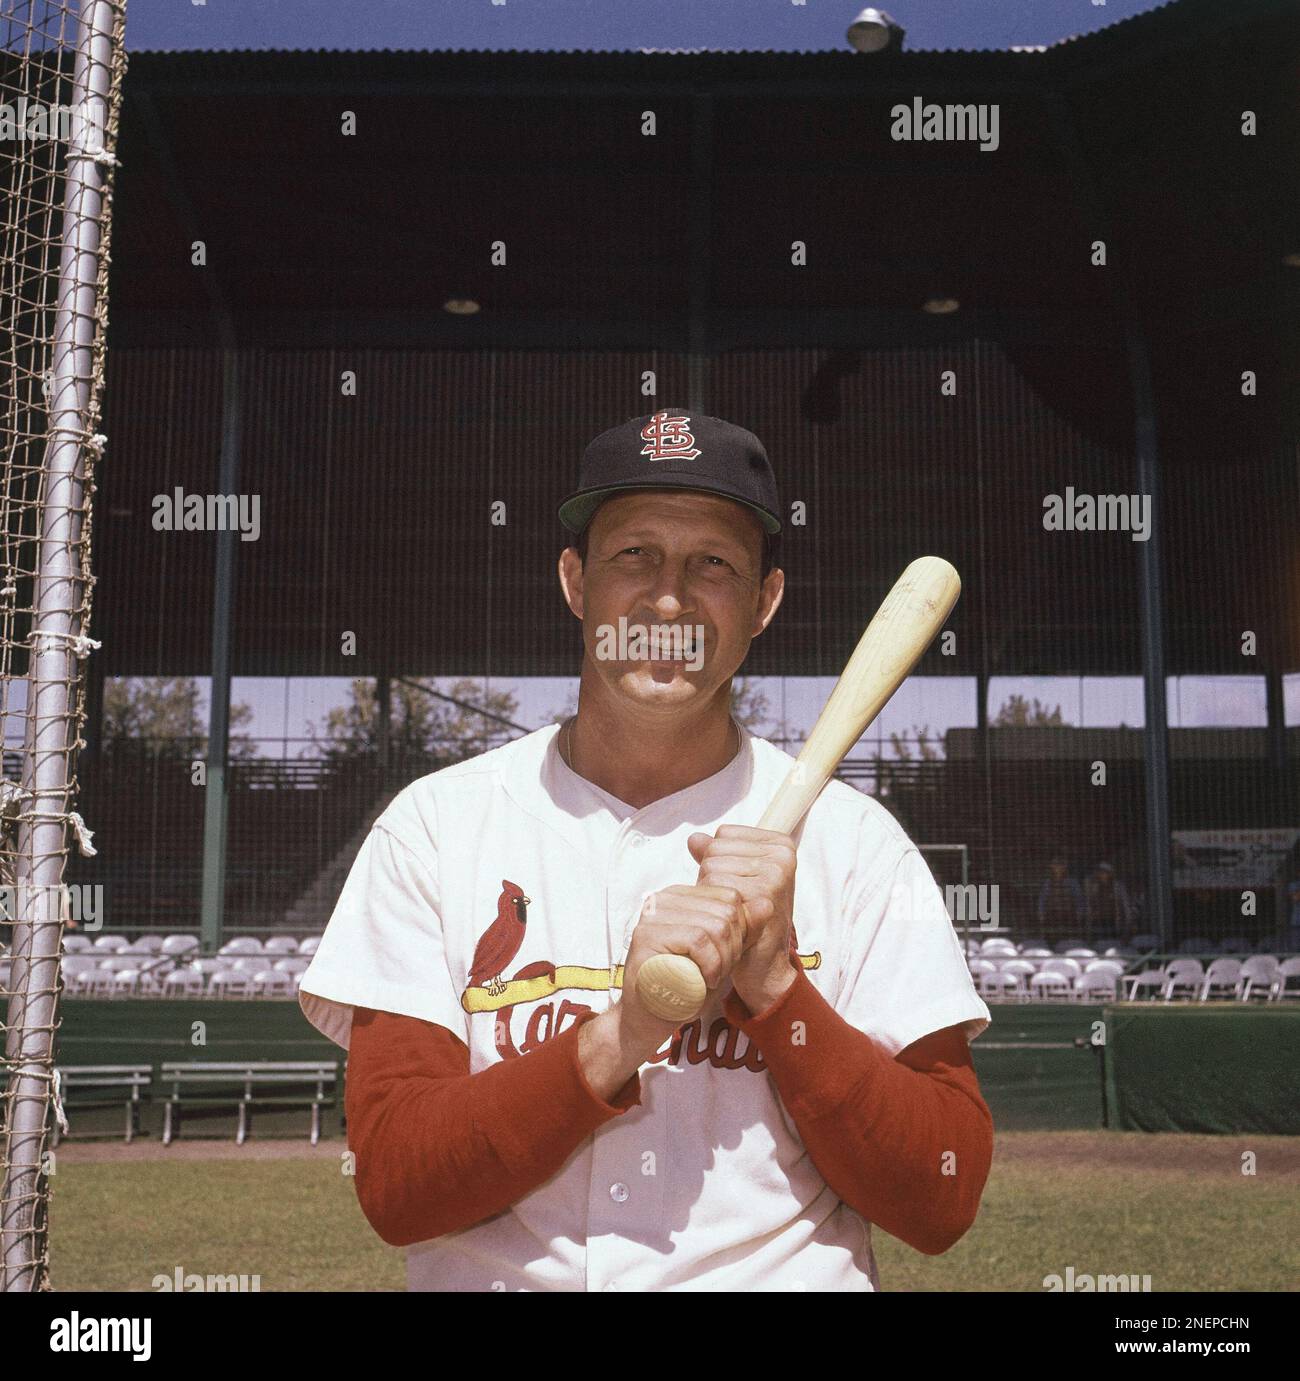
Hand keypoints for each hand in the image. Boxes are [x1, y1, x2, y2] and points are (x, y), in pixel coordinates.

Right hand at [620, 884, 748, 1037]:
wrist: (651, 1018)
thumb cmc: (685, 986)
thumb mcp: (723, 954)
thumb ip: (743, 929)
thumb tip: (766, 903)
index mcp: (680, 895)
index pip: (729, 896)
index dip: (740, 930)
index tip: (727, 957)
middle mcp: (664, 899)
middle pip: (726, 910)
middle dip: (733, 947)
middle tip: (719, 972)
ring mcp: (653, 915)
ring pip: (716, 926)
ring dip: (723, 960)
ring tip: (710, 978)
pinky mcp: (647, 935)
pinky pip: (697, 940)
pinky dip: (710, 966)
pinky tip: (703, 981)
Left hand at [687, 825, 797, 1012]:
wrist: (764, 964)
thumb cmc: (750, 919)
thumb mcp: (737, 879)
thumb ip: (716, 855)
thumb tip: (694, 838)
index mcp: (779, 844)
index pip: (724, 834)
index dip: (719, 862)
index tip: (739, 885)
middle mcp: (782, 854)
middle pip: (715, 850)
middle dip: (712, 878)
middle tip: (734, 903)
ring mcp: (775, 872)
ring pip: (710, 866)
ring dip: (711, 893)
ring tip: (732, 912)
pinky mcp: (764, 892)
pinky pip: (714, 886)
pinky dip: (713, 905)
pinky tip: (731, 920)